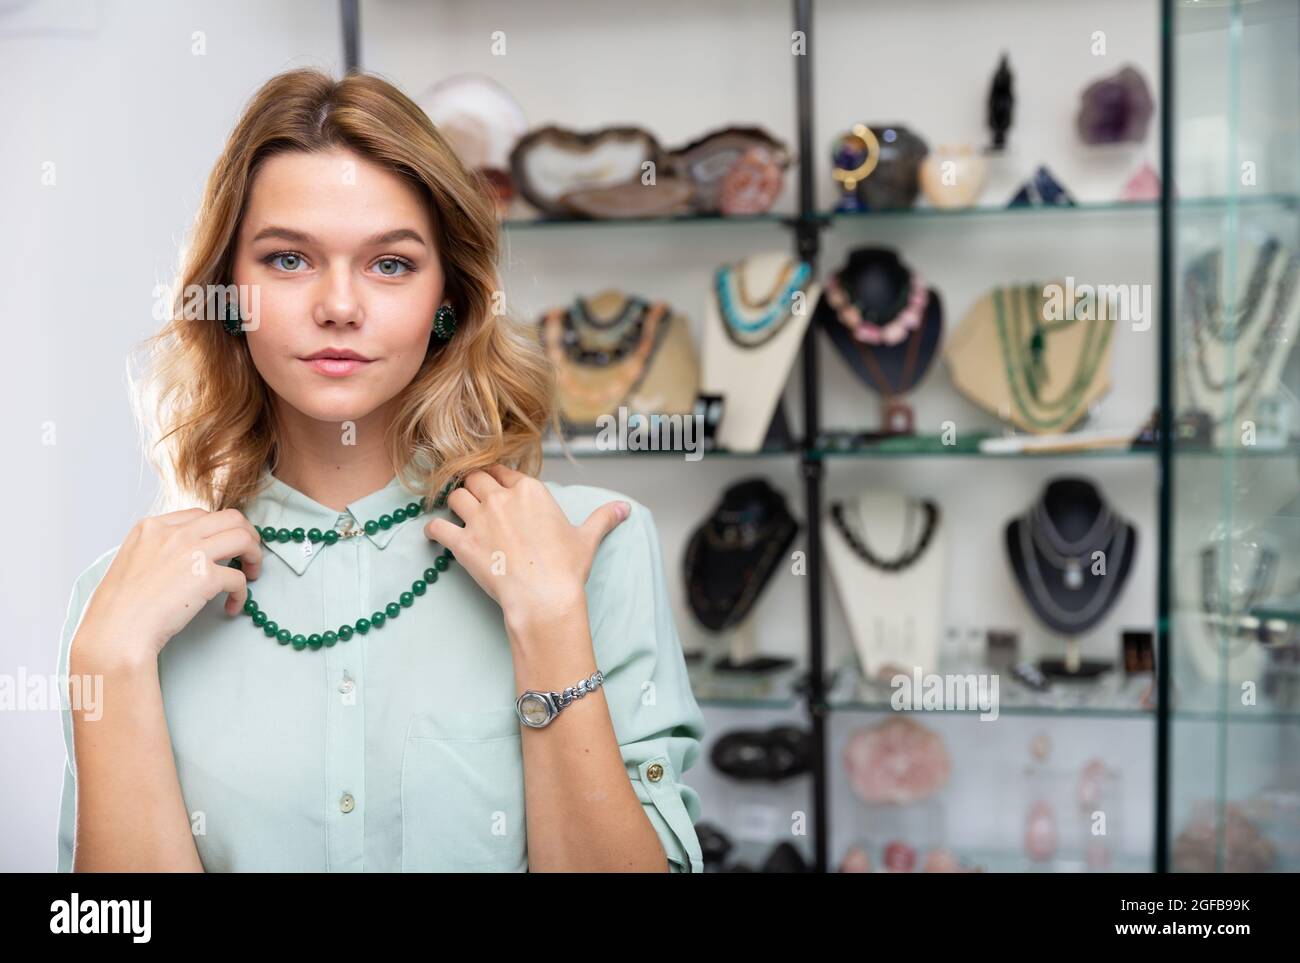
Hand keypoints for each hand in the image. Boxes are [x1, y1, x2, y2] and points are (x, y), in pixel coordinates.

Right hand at [72, 509, 263, 667]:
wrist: (115, 632)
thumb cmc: (119, 608)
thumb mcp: (132, 562)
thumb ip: (158, 549)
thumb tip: (190, 554)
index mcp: (152, 527)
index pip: (200, 515)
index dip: (219, 530)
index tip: (225, 546)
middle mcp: (173, 532)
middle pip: (230, 518)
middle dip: (247, 534)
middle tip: (249, 555)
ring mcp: (191, 551)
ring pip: (244, 537)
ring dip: (255, 555)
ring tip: (252, 575)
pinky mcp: (206, 576)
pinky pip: (239, 578)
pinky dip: (242, 593)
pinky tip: (232, 606)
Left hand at [424, 465, 629, 629]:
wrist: (545, 597)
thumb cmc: (566, 568)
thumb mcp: (586, 539)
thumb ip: (603, 518)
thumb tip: (624, 509)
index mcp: (530, 490)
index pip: (502, 470)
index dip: (496, 477)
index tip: (494, 485)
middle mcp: (501, 498)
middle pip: (474, 478)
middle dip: (473, 485)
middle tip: (473, 497)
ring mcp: (479, 519)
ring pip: (454, 496)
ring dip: (454, 503)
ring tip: (457, 513)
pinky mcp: (462, 544)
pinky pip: (436, 527)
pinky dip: (433, 530)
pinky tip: (435, 534)